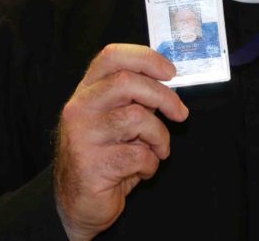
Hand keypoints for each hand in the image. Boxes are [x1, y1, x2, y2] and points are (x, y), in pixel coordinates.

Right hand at [54, 44, 187, 239]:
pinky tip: (142, 170)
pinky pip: (138, 154)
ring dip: (159, 137)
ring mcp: (82, 135)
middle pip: (127, 82)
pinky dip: (151, 164)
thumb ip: (134, 99)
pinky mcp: (91, 164)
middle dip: (164, 97)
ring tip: (157, 150)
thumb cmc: (104, 156)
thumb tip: (168, 83)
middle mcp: (80, 108)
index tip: (171, 72)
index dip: (146, 58)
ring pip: (137, 118)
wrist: (77, 202)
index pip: (112, 56)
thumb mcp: (116, 120)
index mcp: (87, 91)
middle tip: (180, 113)